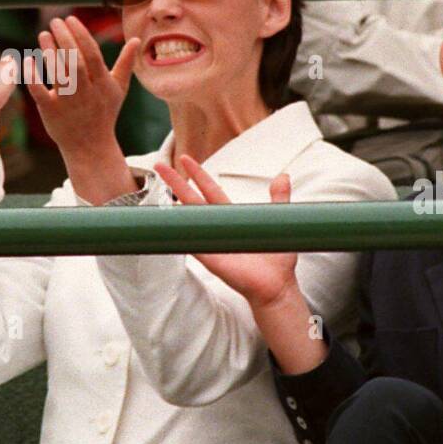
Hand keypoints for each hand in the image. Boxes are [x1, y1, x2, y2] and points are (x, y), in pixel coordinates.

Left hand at [25, 16, 138, 157]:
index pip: (92, 55)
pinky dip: (33, 76)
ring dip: (50, 52)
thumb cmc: (104, 112)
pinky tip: (28, 60)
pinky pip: (40, 92)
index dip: (81, 35)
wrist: (91, 146)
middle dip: (65, 39)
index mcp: (103, 84)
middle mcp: (87, 92)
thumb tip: (136, 40)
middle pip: (75, 61)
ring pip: (59, 74)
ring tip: (44, 34)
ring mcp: (68, 103)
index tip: (70, 19)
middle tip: (55, 21)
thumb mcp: (118, 89)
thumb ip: (125, 63)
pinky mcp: (51, 112)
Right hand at [156, 156, 301, 310]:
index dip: (199, 175)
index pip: (211, 190)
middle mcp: (217, 227)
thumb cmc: (276, 256)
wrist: (276, 284)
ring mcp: (212, 242)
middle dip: (176, 182)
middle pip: (193, 200)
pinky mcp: (212, 259)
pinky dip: (181, 234)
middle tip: (159, 165)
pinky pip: (192, 244)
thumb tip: (284, 175)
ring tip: (158, 188)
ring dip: (173, 205)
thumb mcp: (277, 219)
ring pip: (188, 219)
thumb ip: (279, 197)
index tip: (186, 159)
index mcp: (231, 217)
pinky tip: (167, 223)